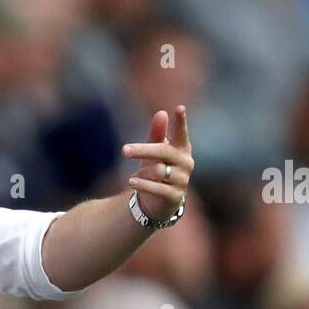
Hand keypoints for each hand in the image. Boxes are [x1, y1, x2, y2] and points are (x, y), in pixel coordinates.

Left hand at [122, 106, 193, 220]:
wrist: (156, 201)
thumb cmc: (156, 169)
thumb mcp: (153, 151)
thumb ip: (157, 133)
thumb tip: (161, 113)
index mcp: (182, 148)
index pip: (181, 133)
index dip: (181, 122)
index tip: (179, 107)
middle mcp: (185, 163)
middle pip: (164, 151)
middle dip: (143, 150)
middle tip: (123, 150)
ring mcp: (182, 180)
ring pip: (159, 171)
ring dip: (143, 172)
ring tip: (135, 176)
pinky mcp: (175, 196)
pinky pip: (157, 188)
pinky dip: (142, 184)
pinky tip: (131, 182)